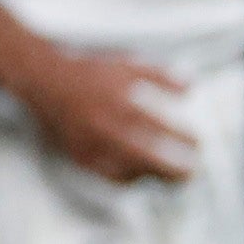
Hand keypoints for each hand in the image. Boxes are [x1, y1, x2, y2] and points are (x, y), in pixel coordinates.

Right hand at [14, 46, 196, 184]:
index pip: (164, 131)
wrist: (44, 80)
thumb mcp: (127, 64)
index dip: (185, 141)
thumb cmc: (91, 71)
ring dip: (155, 176)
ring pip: (132, 172)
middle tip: (193, 171)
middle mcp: (107, 128)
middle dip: (177, 170)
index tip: (199, 143)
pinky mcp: (79, 157)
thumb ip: (161, 76)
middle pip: (151, 160)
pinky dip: (129, 178)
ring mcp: (91, 146)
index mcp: (122, 104)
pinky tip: (141, 174)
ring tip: (172, 176)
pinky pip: (110, 176)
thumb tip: (191, 88)